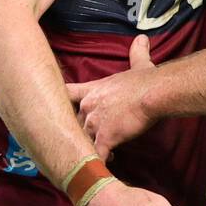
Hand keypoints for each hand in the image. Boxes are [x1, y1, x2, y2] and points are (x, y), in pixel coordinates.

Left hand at [66, 35, 155, 159]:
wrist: (153, 93)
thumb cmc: (145, 80)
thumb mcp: (139, 63)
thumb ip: (137, 52)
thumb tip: (142, 38)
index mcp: (92, 90)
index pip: (65, 93)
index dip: (58, 101)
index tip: (53, 107)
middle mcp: (88, 106)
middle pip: (71, 122)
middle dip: (76, 131)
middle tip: (81, 140)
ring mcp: (94, 123)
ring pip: (81, 141)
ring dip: (86, 149)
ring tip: (94, 158)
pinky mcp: (104, 138)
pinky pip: (96, 156)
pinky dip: (98, 163)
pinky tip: (104, 168)